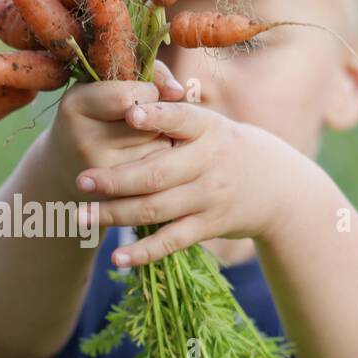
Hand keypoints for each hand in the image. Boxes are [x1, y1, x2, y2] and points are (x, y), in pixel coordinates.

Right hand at [41, 60, 185, 199]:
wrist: (66, 166)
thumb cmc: (98, 115)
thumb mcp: (108, 87)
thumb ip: (148, 74)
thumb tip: (179, 91)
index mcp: (75, 105)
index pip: (128, 96)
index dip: (147, 93)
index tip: (145, 96)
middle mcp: (82, 141)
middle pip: (146, 126)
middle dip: (157, 120)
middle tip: (145, 121)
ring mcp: (98, 172)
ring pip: (158, 151)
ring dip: (164, 142)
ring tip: (144, 141)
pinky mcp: (115, 195)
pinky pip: (158, 175)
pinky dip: (161, 164)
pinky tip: (146, 162)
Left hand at [76, 100, 306, 267]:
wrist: (277, 186)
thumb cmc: (224, 147)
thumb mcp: (209, 124)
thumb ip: (172, 114)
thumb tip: (125, 100)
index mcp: (206, 128)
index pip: (181, 118)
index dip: (157, 116)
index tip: (130, 113)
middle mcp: (208, 162)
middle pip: (156, 173)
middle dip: (116, 179)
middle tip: (81, 180)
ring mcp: (208, 196)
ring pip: (156, 208)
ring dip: (116, 214)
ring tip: (81, 216)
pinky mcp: (208, 225)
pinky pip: (172, 241)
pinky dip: (144, 252)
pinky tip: (118, 257)